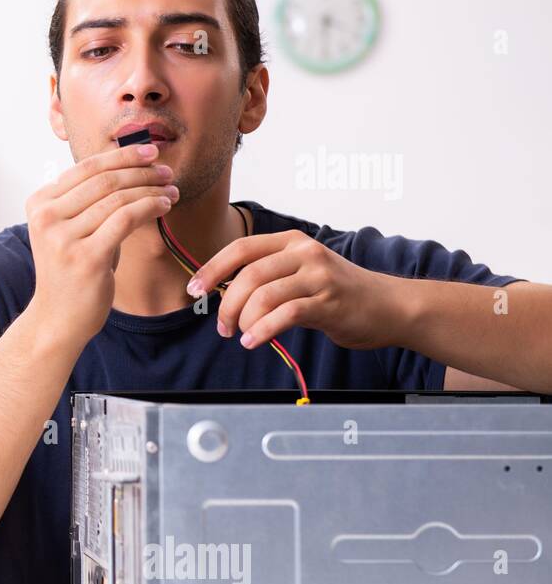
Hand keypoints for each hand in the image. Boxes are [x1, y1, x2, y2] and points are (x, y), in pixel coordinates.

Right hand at [24, 142, 179, 348]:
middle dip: (141, 171)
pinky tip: (164, 206)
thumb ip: (88, 200)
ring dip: (151, 190)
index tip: (150, 152)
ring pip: (118, 198)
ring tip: (170, 191)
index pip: (86, 168)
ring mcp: (63, 239)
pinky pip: (126, 220)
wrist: (58, 318)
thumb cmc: (71, 270)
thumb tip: (129, 165)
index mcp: (38, 203)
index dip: (122, 155)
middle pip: (104, 180)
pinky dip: (150, 208)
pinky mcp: (86, 258)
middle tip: (166, 172)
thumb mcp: (70, 229)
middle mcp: (46, 217)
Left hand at [187, 229, 405, 351]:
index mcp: (291, 242)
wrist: (390, 306)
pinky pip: (286, 315)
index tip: (194, 290)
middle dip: (226, 303)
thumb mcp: (301, 274)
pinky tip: (254, 341)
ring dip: (243, 319)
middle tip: (222, 326)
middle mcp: (304, 253)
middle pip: (249, 274)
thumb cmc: (339, 293)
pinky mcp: (329, 303)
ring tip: (240, 335)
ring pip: (264, 294)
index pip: (241, 248)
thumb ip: (268, 278)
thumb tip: (225, 294)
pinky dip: (263, 331)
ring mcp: (319, 276)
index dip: (212, 269)